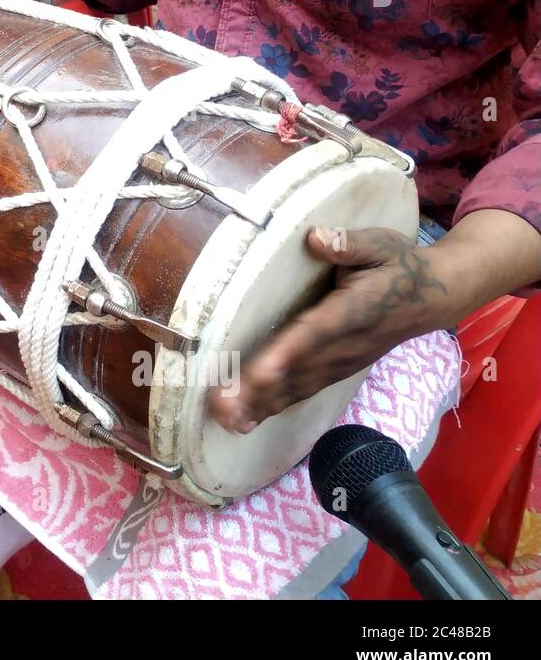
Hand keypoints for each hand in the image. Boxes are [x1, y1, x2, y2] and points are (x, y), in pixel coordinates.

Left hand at [208, 226, 462, 432]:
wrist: (436, 297)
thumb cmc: (401, 266)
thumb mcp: (382, 244)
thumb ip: (350, 244)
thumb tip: (316, 238)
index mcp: (356, 309)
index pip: (318, 332)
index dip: (290, 351)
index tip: (263, 370)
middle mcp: (348, 344)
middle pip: (300, 369)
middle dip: (260, 389)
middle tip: (223, 404)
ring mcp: (343, 362)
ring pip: (299, 387)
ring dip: (262, 404)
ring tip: (226, 418)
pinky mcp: (338, 370)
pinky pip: (304, 392)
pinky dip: (275, 408)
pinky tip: (247, 420)